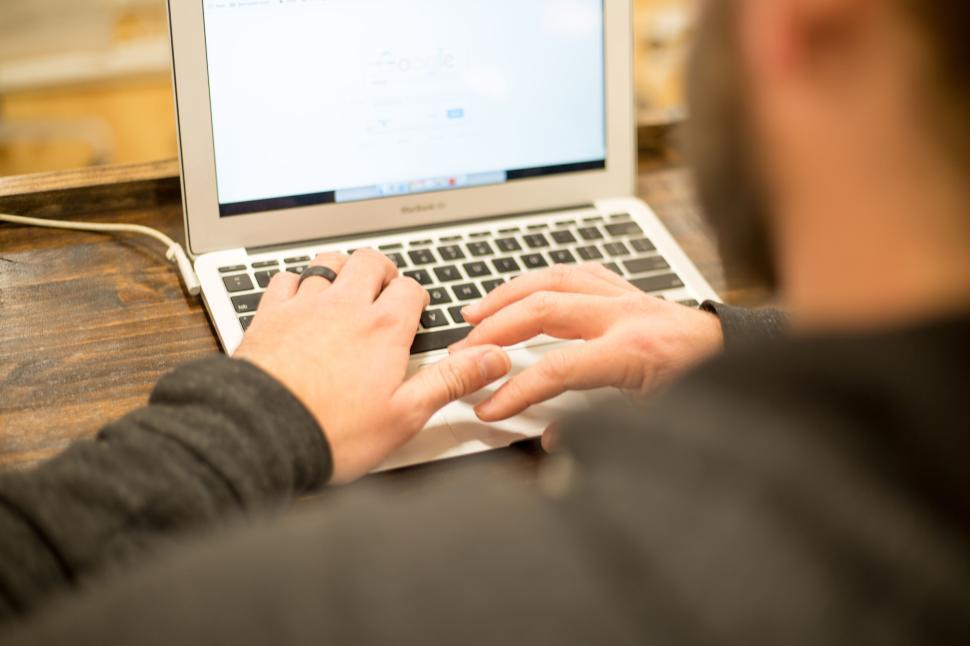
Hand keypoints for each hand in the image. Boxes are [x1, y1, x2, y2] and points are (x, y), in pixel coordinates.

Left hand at [235, 250, 511, 482]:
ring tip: (345, 288)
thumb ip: (451, 380)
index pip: (411, 289)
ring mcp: (304, 307)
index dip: (417, 297)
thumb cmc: (333, 431)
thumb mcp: (406, 414)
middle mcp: (345, 307)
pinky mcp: (269, 316)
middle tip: (383, 289)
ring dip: (340, 269)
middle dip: (382, 271)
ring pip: (328, 263)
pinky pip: (284, 279)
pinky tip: (298, 298)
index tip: (414, 311)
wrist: (261, 434)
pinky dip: (296, 282)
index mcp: (384, 329)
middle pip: (370, 262)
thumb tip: (493, 358)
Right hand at [451, 263, 722, 421]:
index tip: (487, 407)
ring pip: (554, 279)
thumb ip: (601, 432)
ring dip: (509, 294)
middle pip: (543, 309)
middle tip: (465, 352)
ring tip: (476, 313)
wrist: (741, 357)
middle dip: (496, 330)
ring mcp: (626, 295)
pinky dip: (541, 278)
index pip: (557, 368)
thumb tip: (553, 441)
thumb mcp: (656, 421)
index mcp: (634, 351)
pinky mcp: (627, 289)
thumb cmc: (706, 386)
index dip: (516, 390)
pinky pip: (576, 271)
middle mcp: (626, 315)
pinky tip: (522, 290)